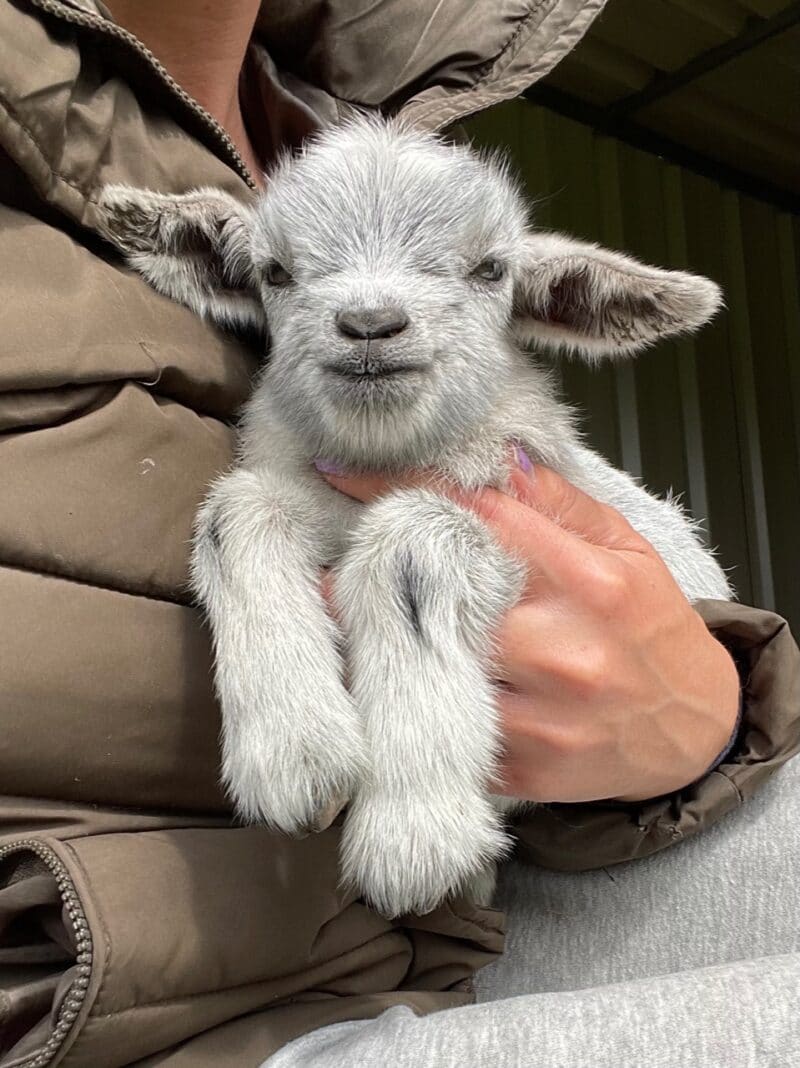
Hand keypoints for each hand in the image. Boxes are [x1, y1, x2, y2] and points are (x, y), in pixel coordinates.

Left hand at [317, 456, 740, 802]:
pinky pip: (447, 734)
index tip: (340, 474)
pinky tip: (392, 689)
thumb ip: (559, 505)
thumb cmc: (653, 630)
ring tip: (347, 623)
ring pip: (433, 672)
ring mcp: (544, 717)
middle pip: (442, 601)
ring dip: (382, 648)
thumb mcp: (627, 551)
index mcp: (591, 582)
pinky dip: (413, 708)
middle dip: (377, 579)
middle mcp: (565, 649)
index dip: (404, 492)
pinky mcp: (527, 770)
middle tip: (328, 565)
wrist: (694, 732)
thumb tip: (499, 457)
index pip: (481, 521)